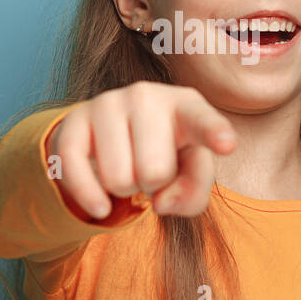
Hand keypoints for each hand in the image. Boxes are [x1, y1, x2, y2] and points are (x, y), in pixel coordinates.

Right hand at [45, 82, 236, 218]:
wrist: (113, 134)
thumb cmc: (166, 154)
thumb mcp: (190, 175)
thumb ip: (192, 194)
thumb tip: (160, 202)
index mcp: (187, 105)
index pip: (202, 121)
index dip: (214, 133)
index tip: (226, 145)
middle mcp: (147, 95)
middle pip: (155, 172)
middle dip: (152, 185)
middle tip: (149, 170)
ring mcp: (108, 102)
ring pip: (118, 179)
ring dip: (124, 189)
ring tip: (128, 168)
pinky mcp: (74, 120)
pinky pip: (76, 172)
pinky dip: (90, 198)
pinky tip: (101, 204)